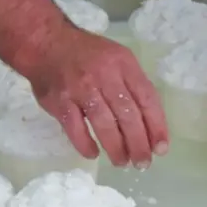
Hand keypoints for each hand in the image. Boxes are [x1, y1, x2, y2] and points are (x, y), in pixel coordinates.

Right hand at [21, 26, 168, 168]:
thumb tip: (148, 123)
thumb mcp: (116, 58)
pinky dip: (86, 144)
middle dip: (138, 144)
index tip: (161, 148)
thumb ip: (131, 84)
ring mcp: (80, 89)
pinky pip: (76, 129)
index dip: (156, 126)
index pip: (146, 98)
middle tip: (143, 163)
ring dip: (116, 148)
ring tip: (122, 163)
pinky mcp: (60, 102)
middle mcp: (104, 75)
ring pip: (104, 124)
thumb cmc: (86, 54)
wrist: (45, 43)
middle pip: (127, 115)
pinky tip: (94, 154)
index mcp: (123, 64)